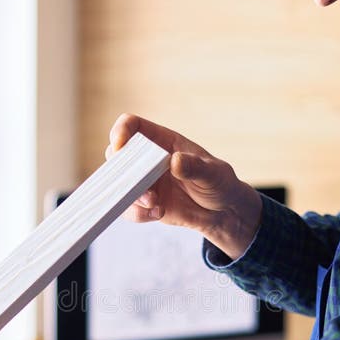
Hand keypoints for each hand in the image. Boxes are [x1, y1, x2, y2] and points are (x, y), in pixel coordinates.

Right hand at [108, 113, 261, 259]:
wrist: (222, 212)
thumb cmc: (219, 183)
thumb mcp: (213, 173)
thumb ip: (195, 167)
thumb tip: (175, 161)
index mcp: (163, 141)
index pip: (133, 126)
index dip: (121, 131)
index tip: (120, 146)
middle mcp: (149, 160)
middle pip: (118, 156)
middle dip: (121, 170)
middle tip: (138, 184)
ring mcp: (145, 182)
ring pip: (120, 185)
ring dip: (130, 196)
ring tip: (154, 204)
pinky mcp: (146, 204)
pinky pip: (129, 208)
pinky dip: (138, 213)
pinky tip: (158, 213)